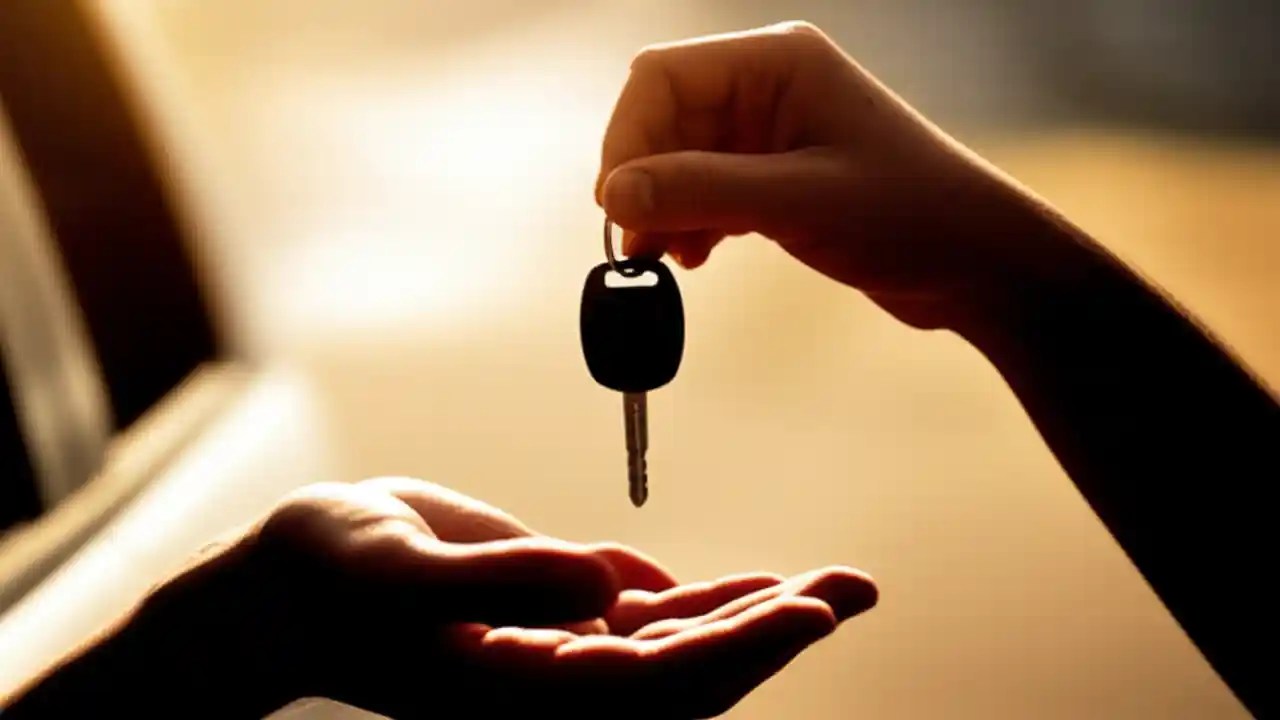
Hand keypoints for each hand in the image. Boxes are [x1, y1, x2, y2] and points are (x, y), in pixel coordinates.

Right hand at [84, 478, 875, 718]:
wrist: (291, 584)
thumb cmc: (326, 577)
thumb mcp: (396, 570)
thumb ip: (499, 580)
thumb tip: (607, 587)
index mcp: (519, 690)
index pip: (653, 683)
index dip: (739, 651)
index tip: (814, 611)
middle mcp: (551, 688)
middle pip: (688, 676)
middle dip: (776, 635)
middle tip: (857, 588)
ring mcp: (558, 658)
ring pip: (678, 649)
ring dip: (756, 617)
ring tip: (835, 585)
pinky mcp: (554, 622)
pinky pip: (645, 621)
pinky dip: (702, 605)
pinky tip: (748, 589)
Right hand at [596, 21, 1072, 328]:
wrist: (978, 263)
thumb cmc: (912, 215)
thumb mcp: (799, 202)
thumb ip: (701, 192)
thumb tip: (614, 197)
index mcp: (777, 62)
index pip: (660, 77)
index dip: (626, 139)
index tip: (615, 207)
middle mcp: (768, 86)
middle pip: (662, 118)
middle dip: (641, 179)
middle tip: (636, 243)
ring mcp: (771, 133)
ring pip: (678, 159)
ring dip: (661, 207)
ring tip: (664, 257)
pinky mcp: (775, 177)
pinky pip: (704, 189)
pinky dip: (689, 221)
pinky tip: (696, 256)